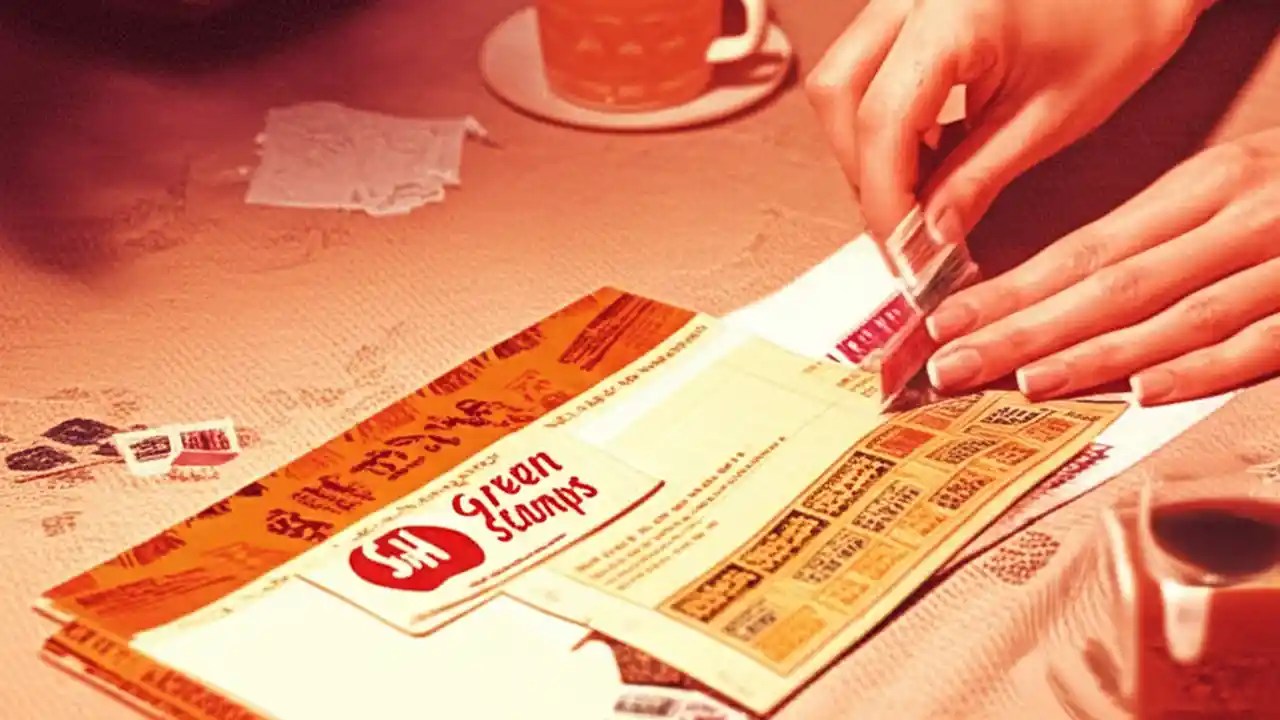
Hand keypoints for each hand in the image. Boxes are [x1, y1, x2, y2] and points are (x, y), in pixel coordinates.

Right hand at [805, 0, 1211, 245]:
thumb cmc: (1122, 25)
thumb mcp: (1052, 120)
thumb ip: (976, 180)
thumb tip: (928, 236)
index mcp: (955, 13)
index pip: (883, 121)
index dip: (883, 196)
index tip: (900, 249)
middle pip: (839, 93)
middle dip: (862, 169)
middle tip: (902, 225)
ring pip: (843, 77)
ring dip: (867, 143)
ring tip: (917, 189)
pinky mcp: (910, 0)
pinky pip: (868, 62)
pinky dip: (884, 115)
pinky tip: (923, 149)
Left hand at [923, 128, 1279, 405]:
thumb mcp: (1229, 194)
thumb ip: (1156, 240)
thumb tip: (1056, 297)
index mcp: (1202, 188)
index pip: (1084, 247)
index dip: (1009, 289)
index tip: (943, 322)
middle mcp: (1235, 218)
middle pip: (1110, 282)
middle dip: (1022, 328)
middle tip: (952, 364)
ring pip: (1176, 312)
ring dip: (1094, 352)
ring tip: (1024, 381)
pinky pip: (1263, 337)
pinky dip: (1203, 367)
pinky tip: (1144, 391)